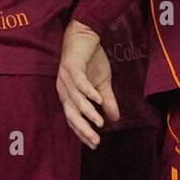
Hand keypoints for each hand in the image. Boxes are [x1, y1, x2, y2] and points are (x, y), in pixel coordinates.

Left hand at [56, 20, 120, 146]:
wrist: (86, 35)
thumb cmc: (91, 59)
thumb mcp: (103, 83)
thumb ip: (107, 101)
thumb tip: (115, 119)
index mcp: (69, 95)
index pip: (73, 119)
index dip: (82, 132)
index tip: (94, 144)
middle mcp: (64, 90)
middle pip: (71, 114)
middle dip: (84, 129)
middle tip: (96, 141)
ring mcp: (66, 78)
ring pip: (76, 100)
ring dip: (88, 113)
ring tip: (99, 123)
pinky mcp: (72, 67)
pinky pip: (79, 83)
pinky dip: (88, 92)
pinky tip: (97, 100)